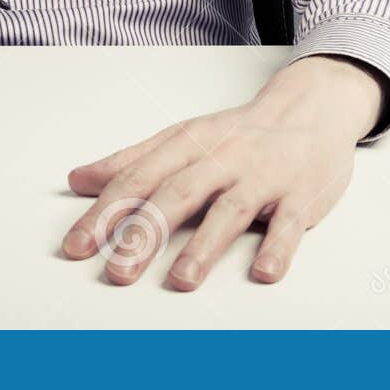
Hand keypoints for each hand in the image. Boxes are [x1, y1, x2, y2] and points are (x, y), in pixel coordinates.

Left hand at [60, 55, 383, 288]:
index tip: (78, 246)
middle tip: (118, 271)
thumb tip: (78, 179)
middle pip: (178, 193)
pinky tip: (262, 272)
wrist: (311, 109)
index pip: (138, 178)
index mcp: (187, 144)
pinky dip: (278, 248)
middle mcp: (221, 158)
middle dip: (145, 233)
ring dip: (204, 246)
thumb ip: (130, 161)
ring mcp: (262, 177)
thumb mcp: (181, 138)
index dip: (105, 212)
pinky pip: (289, 224)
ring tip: (180, 280)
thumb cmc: (238, 133)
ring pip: (230, 210)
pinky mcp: (299, 196)